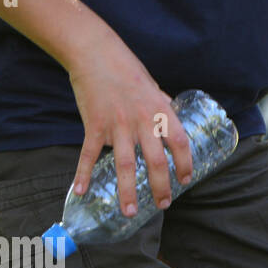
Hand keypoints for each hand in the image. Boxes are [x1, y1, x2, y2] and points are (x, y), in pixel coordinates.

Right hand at [66, 33, 192, 216]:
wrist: (97, 55)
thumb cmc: (128, 70)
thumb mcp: (155, 88)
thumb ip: (162, 107)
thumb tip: (171, 120)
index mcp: (161, 111)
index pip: (180, 143)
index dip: (185, 164)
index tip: (186, 180)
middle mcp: (143, 121)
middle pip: (156, 161)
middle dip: (161, 187)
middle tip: (163, 205)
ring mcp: (118, 125)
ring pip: (125, 166)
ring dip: (127, 191)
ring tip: (128, 212)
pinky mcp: (94, 126)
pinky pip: (89, 155)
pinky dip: (83, 175)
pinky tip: (81, 191)